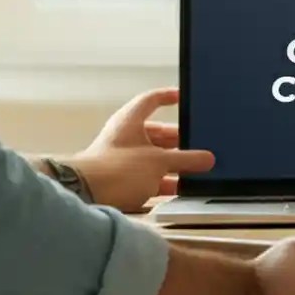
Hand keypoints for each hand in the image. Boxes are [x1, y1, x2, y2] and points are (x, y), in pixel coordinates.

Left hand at [70, 88, 214, 211]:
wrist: (86, 197)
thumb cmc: (116, 169)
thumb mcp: (159, 162)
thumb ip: (186, 159)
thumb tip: (207, 158)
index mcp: (130, 121)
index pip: (152, 100)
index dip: (168, 96)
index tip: (184, 98)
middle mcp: (126, 137)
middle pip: (158, 134)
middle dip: (180, 141)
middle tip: (200, 146)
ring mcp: (124, 159)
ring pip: (155, 157)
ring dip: (175, 164)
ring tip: (197, 169)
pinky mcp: (123, 181)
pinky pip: (150, 177)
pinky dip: (166, 181)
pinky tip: (182, 188)